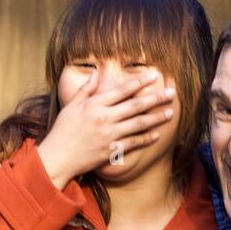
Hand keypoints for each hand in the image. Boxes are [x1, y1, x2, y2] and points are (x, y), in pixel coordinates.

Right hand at [36, 71, 175, 186]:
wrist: (57, 158)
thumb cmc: (63, 130)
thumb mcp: (71, 105)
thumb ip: (87, 88)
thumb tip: (98, 72)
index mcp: (95, 104)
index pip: (122, 90)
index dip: (140, 82)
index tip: (154, 76)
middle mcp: (104, 118)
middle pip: (136, 105)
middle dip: (156, 99)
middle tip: (172, 94)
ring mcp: (109, 135)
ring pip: (138, 124)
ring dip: (156, 118)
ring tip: (170, 113)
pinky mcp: (111, 151)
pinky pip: (133, 143)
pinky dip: (146, 139)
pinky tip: (157, 135)